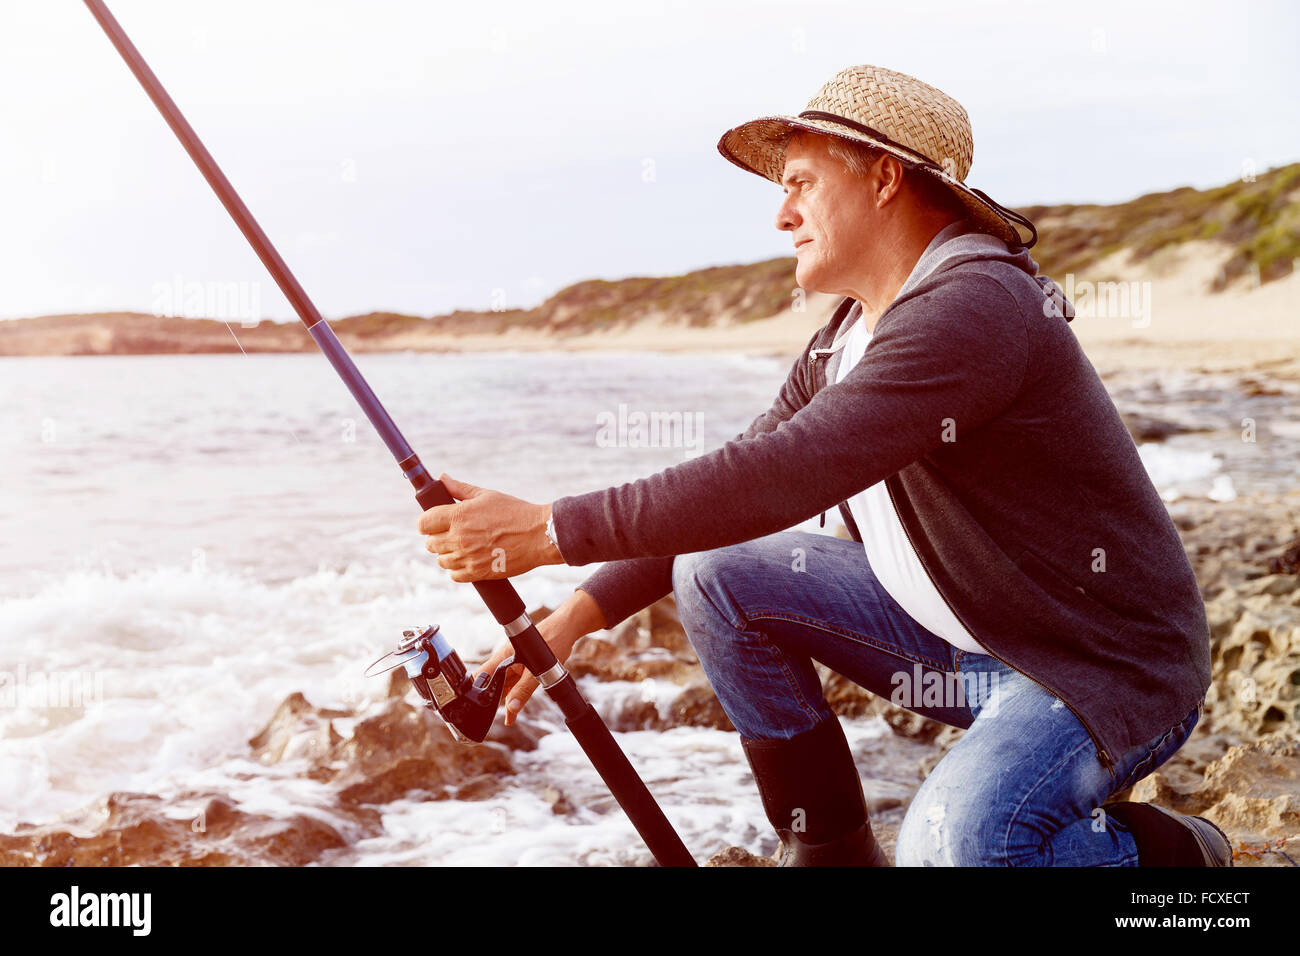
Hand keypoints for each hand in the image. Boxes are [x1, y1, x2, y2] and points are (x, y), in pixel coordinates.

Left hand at [417, 474, 563, 582]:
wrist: (539, 535)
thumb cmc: (515, 512)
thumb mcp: (487, 495)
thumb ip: (460, 489)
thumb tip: (443, 478)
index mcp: (459, 515)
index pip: (423, 523)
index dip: (426, 523)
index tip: (433, 523)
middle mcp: (459, 538)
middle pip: (430, 543)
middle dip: (437, 538)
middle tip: (451, 534)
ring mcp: (468, 557)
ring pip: (441, 560)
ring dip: (447, 554)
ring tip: (463, 547)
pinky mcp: (478, 572)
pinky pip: (454, 575)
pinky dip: (457, 569)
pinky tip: (469, 560)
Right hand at [474, 615, 579, 725]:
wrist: (567, 629)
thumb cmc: (552, 640)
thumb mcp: (538, 671)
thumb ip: (523, 690)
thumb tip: (512, 707)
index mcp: (503, 657)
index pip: (481, 676)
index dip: (476, 692)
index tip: (478, 708)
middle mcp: (505, 660)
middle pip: (493, 684)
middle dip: (493, 701)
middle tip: (494, 719)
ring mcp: (513, 663)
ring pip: (505, 685)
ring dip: (506, 700)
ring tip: (510, 718)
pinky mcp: (523, 666)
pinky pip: (515, 683)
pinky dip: (516, 695)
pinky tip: (515, 710)